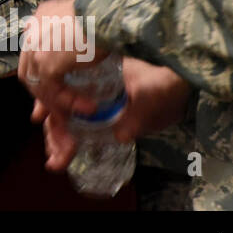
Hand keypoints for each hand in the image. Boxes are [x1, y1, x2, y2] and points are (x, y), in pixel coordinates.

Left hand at [17, 0, 104, 116]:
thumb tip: (76, 56)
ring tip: (82, 111)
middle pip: (30, 71)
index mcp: (40, 19)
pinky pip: (54, 90)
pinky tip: (89, 106)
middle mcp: (32, 31)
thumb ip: (76, 35)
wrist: (107, 13)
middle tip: (62, 111)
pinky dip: (69, 102)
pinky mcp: (46, 63)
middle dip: (45, 94)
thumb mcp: (86, 24)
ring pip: (40, 84)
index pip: (33, 54)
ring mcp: (36, 48)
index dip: (43, 74)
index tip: (56, 90)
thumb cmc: (105, 14)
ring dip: (60, 102)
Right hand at [31, 57, 191, 172]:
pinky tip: (60, 155)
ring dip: (56, 138)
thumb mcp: (151, 95)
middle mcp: (84, 83)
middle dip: (54, 131)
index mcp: (92, 71)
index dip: (56, 109)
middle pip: (58, 105)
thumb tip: (120, 135)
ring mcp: (88, 98)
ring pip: (62, 116)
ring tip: (56, 162)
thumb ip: (137, 114)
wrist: (178, 91)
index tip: (60, 132)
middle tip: (57, 157)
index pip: (62, 87)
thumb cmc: (164, 84)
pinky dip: (65, 139)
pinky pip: (73, 124)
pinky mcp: (96, 113)